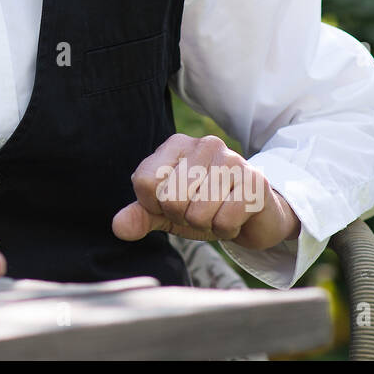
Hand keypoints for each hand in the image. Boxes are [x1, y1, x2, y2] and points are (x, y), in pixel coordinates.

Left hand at [111, 134, 300, 250]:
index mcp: (177, 144)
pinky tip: (235, 217)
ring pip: (198, 214)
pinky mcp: (255, 182)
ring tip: (218, 212)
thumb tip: (118, 227)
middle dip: (182, 216)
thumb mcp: (166, 213)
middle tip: (199, 209)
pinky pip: (224, 221)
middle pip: (170, 199)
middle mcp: (205, 144)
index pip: (145, 182)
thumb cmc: (204, 208)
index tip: (172, 203)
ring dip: (207, 224)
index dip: (155, 205)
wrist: (254, 215)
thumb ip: (140, 215)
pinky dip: (227, 229)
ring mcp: (232, 160)